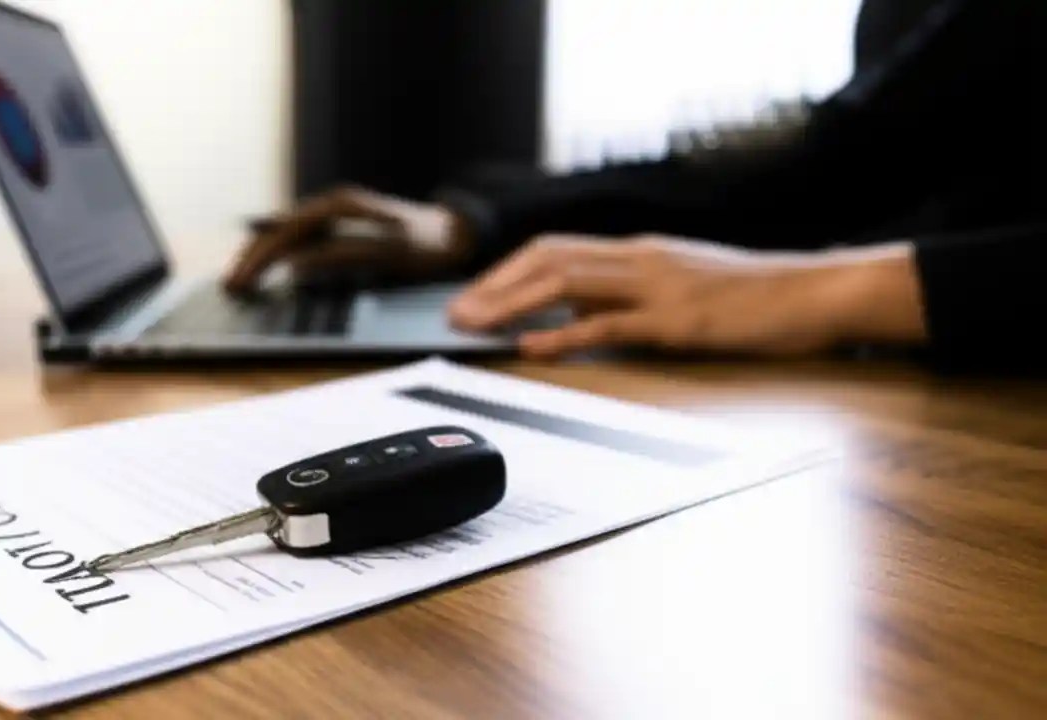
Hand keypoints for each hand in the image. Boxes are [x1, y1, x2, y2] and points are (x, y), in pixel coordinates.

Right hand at [223, 187, 473, 293]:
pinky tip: (268, 273)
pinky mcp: (341, 231)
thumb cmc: (426, 244)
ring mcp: (335, 218)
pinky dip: (279, 257)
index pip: (283, 234)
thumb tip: (296, 263)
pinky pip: (300, 242)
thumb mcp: (387, 251)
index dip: (258, 260)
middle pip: (278, 233)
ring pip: (285, 236)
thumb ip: (341, 254)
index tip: (239, 282)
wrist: (457, 234)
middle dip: (250, 260)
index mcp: (338, 207)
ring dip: (260, 258)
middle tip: (229, 288)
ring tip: (237, 282)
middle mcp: (332, 207)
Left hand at [448, 234, 925, 358]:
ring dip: (512, 304)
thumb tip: (572, 316)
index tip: (473, 295)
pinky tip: (533, 348)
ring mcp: (658, 286)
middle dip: (494, 285)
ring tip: (476, 326)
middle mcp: (640, 259)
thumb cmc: (751, 294)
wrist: (813, 293)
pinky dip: (563, 336)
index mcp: (638, 251)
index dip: (506, 271)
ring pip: (566, 283)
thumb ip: (625, 296)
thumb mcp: (678, 285)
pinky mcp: (677, 319)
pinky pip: (609, 325)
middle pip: (547, 259)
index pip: (554, 249)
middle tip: (455, 313)